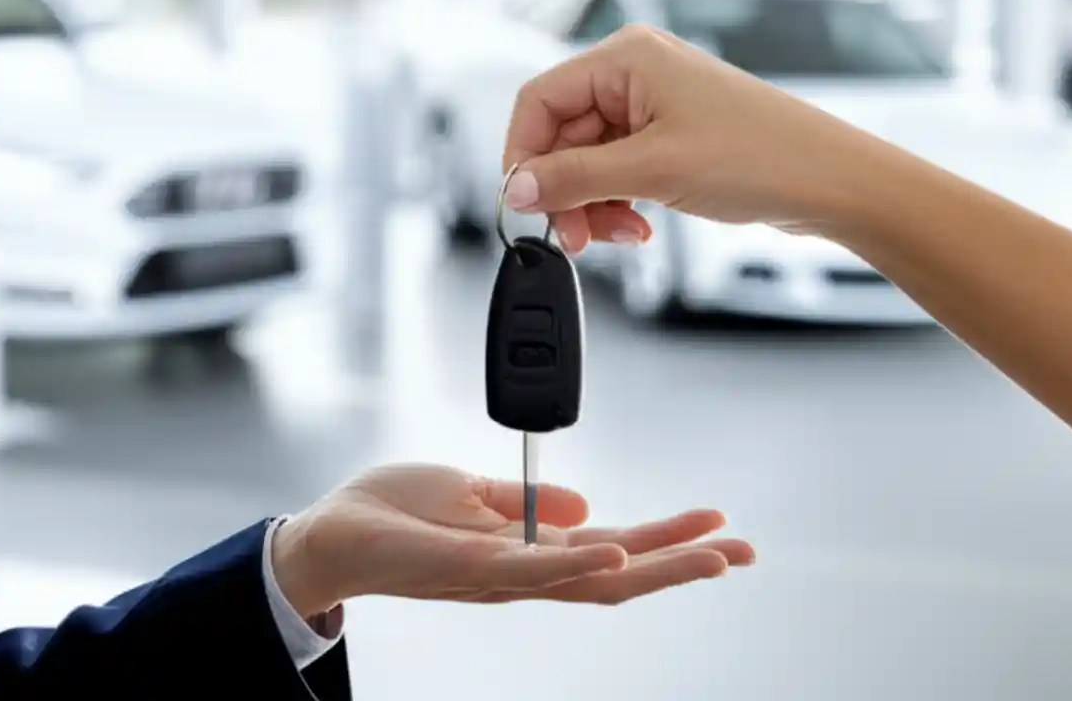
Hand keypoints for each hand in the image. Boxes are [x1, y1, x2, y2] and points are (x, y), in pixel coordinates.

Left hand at [272, 464, 752, 617]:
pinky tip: (620, 553)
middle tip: (743, 552)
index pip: (614, 548)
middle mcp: (522, 571)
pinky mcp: (464, 568)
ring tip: (709, 556)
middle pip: (619, 574)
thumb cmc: (393, 515)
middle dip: (684, 564)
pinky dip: (579, 562)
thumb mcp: (470, 491)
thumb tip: (586, 504)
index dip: (668, 539)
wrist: (328, 534)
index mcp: (528, 549)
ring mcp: (497, 575)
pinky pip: (531, 569)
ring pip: (590, 580)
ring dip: (655, 567)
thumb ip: (527, 501)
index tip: (719, 523)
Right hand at [502, 24, 873, 253]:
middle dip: (565, 192)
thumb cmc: (763, 155)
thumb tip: (518, 189)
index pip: (539, 101)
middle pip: (561, 138)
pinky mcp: (670, 141)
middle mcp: (636, 76)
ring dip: (593, 205)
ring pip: (588, 163)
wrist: (829, 183)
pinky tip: (638, 228)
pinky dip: (619, 205)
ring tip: (619, 235)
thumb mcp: (653, 170)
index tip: (526, 204)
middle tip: (575, 236)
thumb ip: (574, 179)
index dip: (525, 156)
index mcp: (626, 59)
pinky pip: (618, 174)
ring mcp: (654, 110)